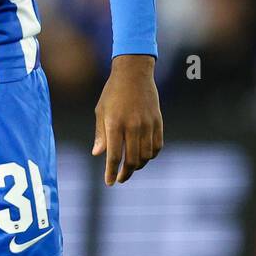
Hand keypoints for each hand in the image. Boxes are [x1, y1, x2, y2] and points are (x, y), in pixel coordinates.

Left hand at [92, 54, 162, 185]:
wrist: (134, 73)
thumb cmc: (113, 93)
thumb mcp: (101, 111)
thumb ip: (101, 134)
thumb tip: (98, 154)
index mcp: (115, 124)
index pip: (114, 156)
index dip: (111, 172)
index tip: (109, 182)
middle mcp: (132, 126)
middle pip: (132, 160)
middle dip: (126, 173)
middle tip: (120, 178)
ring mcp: (147, 124)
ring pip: (146, 156)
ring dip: (139, 166)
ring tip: (131, 167)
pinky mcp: (158, 122)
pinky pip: (157, 146)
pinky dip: (151, 156)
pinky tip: (144, 157)